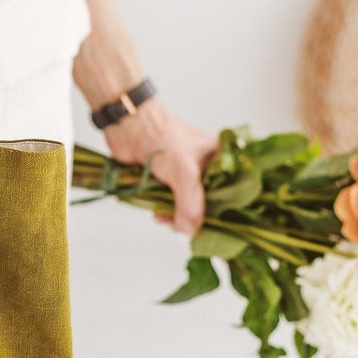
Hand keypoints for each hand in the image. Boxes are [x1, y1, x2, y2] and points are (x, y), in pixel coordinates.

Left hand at [105, 98, 217, 236]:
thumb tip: (189, 231)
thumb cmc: (161, 139)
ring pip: (186, 206)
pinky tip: (157, 212)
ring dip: (175, 216)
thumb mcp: (184, 174)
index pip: (229, 193)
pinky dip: (163, 210)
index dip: (221, 212)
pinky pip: (169, 203)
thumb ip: (190, 205)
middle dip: (194, 217)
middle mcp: (204, 168)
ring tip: (165, 217)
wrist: (128, 126)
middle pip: (207, 203)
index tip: (211, 227)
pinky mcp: (165, 180)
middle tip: (182, 225)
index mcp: (219, 159)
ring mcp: (183, 174)